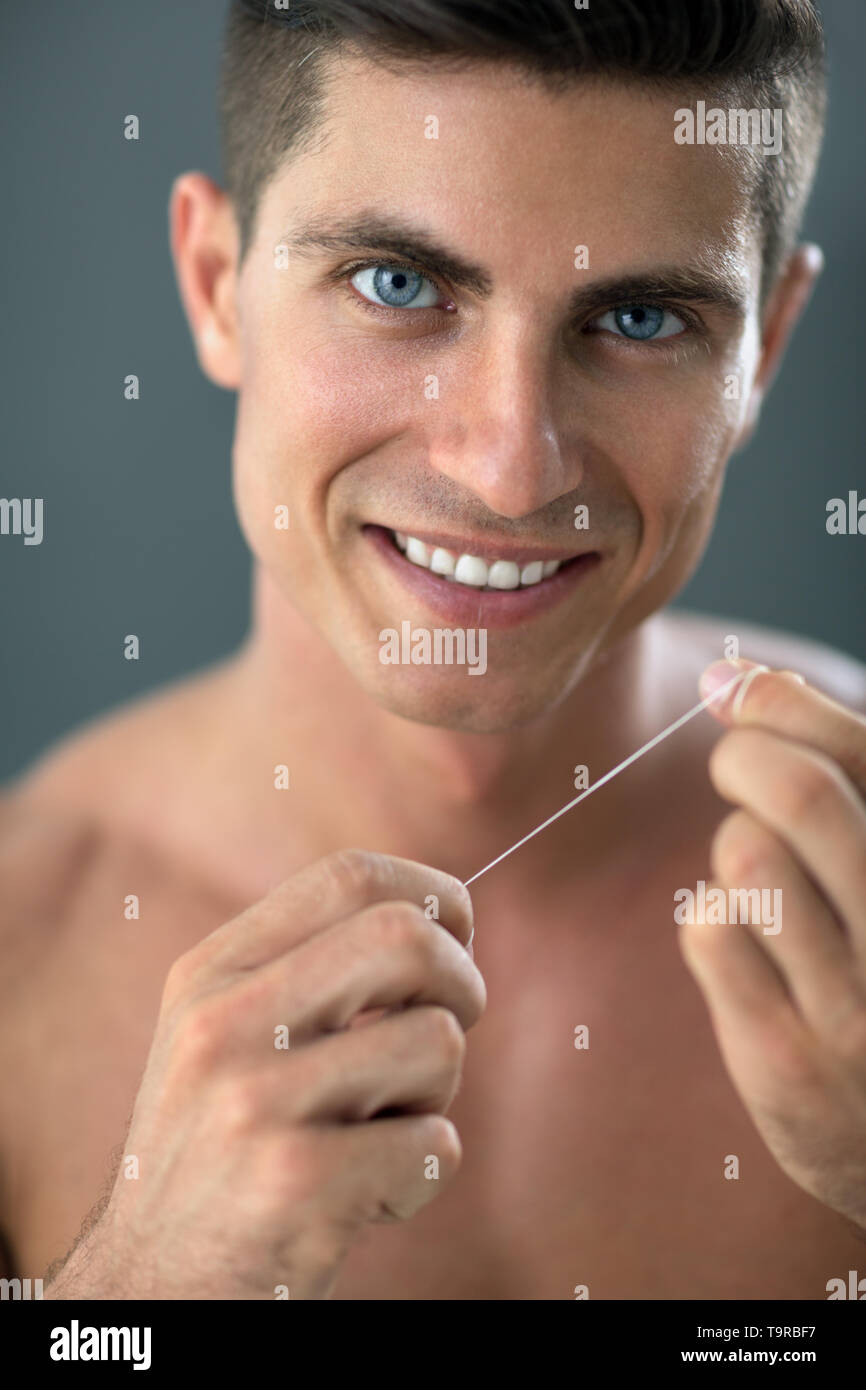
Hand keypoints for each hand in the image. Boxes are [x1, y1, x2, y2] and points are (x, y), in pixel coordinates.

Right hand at [44, 850, 483, 1299]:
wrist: (152, 1290)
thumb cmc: (217, 1155)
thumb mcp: (222, 1038)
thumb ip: (305, 972)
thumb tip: (439, 919)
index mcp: (210, 973)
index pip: (348, 875)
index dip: (431, 896)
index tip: (453, 940)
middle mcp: (223, 1023)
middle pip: (405, 937)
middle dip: (462, 982)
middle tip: (448, 1030)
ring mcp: (254, 1102)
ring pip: (438, 1042)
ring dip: (437, 1095)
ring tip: (378, 1132)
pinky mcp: (294, 1183)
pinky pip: (436, 1145)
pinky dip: (423, 1178)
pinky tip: (364, 1199)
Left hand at [679, 658, 865, 1231]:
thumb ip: (829, 764)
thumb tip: (729, 678)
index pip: (857, 751)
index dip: (778, 701)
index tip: (731, 691)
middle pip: (800, 795)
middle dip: (740, 759)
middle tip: (734, 772)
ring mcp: (858, 1005)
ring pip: (748, 856)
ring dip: (733, 850)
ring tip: (759, 880)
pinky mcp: (789, 1055)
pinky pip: (709, 931)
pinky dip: (711, 919)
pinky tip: (746, 948)